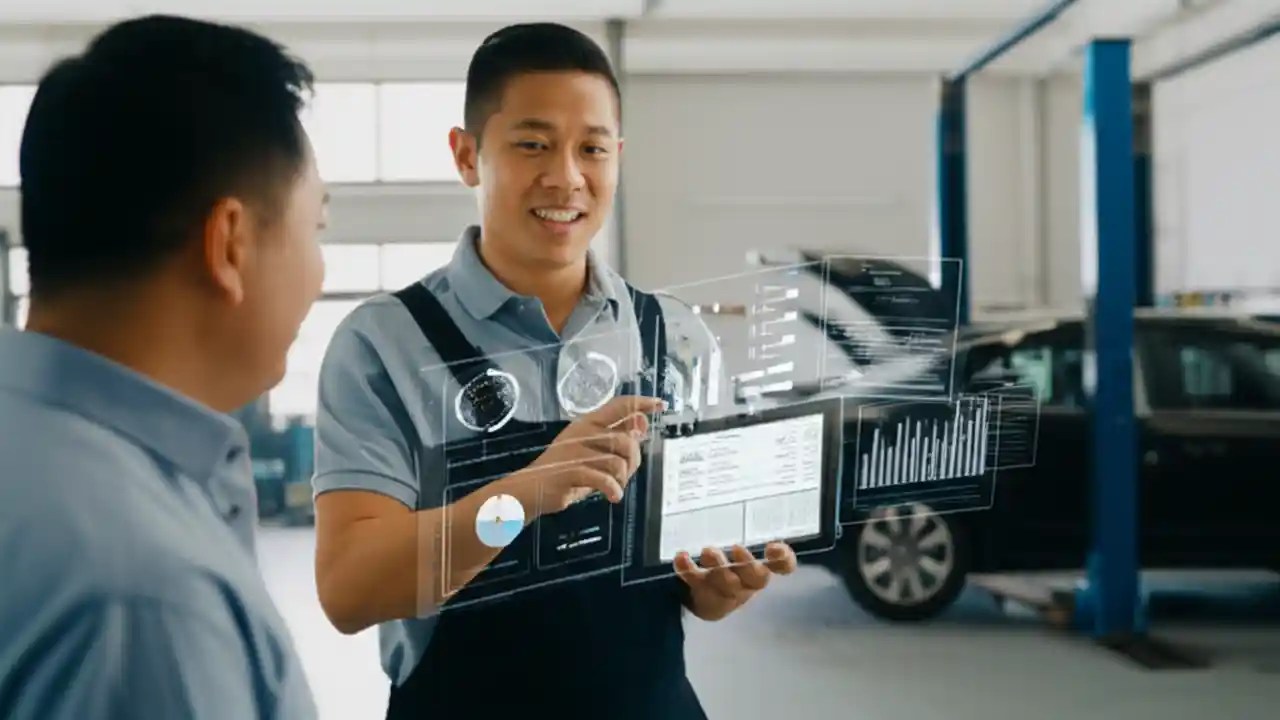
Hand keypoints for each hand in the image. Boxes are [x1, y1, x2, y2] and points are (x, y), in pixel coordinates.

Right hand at [518, 395, 665, 514]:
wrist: (532, 488)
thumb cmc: (565, 469)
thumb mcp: (592, 449)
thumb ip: (616, 436)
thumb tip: (642, 422)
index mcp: (588, 422)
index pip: (620, 405)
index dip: (641, 403)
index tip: (660, 404)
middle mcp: (583, 432)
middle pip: (626, 440)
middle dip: (633, 461)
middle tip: (626, 473)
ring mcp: (576, 452)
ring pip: (618, 462)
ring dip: (622, 479)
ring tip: (615, 486)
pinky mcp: (572, 471)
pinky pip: (604, 480)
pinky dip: (613, 489)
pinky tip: (613, 495)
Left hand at [674, 543, 797, 620]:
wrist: (706, 599)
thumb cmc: (731, 567)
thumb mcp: (743, 554)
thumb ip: (750, 539)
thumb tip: (757, 509)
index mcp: (761, 571)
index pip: (783, 565)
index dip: (783, 559)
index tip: (773, 547)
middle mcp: (746, 583)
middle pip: (753, 578)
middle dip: (746, 564)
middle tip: (737, 548)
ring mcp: (723, 591)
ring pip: (725, 583)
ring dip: (718, 567)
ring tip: (709, 551)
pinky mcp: (700, 592)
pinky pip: (694, 582)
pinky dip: (687, 568)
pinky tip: (681, 557)